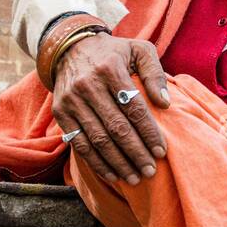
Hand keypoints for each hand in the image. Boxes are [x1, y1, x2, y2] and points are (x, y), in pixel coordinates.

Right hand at [50, 32, 169, 185]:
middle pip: (116, 127)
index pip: (133, 107)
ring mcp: (71, 101)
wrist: (70, 48)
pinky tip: (113, 174)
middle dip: (135, 153)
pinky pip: (79, 144)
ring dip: (117, 162)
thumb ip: (155, 73)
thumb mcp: (139, 49)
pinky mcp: (61, 113)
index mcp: (110, 69)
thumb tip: (165, 103)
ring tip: (135, 178)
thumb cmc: (113, 52)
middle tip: (151, 171)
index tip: (162, 151)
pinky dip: (96, 162)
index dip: (148, 132)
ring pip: (97, 139)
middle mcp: (87, 85)